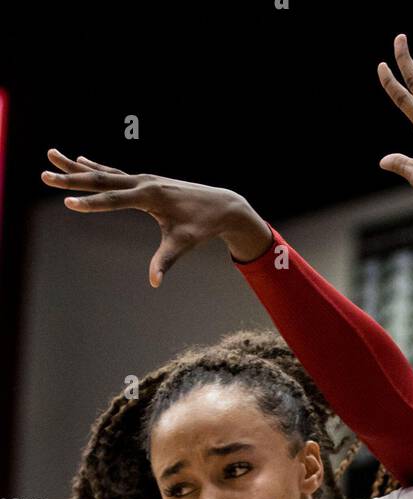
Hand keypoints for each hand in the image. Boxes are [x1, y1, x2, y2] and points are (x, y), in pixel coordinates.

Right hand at [40, 149, 271, 285]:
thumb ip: (165, 261)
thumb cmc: (202, 225)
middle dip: (72, 179)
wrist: (221, 204)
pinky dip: (95, 166)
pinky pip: (114, 172)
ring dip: (76, 166)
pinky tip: (79, 159)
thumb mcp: (184, 244)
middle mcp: (143, 181)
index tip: (68, 203)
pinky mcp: (144, 181)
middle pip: (101, 179)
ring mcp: (143, 178)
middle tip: (45, 174)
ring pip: (103, 171)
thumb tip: (154, 282)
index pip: (114, 199)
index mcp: (150, 195)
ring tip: (51, 156)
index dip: (91, 203)